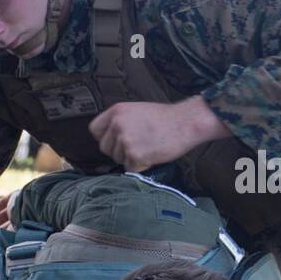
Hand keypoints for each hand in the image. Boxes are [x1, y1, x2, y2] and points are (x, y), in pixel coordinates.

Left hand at [88, 96, 229, 170]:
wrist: (185, 123)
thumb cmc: (167, 117)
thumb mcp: (137, 110)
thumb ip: (121, 121)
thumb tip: (112, 137)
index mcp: (116, 111)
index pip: (95, 130)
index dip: (104, 138)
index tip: (113, 142)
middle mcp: (117, 125)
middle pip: (104, 148)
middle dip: (118, 151)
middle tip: (136, 147)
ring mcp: (125, 141)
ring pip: (118, 159)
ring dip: (130, 159)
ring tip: (148, 149)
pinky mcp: (135, 155)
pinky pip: (130, 169)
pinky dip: (140, 167)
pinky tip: (152, 156)